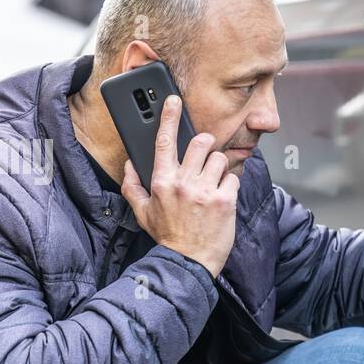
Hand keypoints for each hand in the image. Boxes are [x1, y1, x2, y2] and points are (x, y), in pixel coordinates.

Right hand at [120, 95, 238, 277]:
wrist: (188, 262)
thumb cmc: (168, 237)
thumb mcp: (142, 213)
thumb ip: (133, 186)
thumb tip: (130, 165)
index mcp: (162, 182)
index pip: (164, 141)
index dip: (169, 117)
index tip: (173, 100)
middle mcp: (183, 182)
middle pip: (200, 142)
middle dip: (206, 145)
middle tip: (204, 158)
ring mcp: (205, 191)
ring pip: (220, 158)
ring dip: (219, 167)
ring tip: (213, 183)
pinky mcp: (225, 201)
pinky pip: (234, 178)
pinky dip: (230, 185)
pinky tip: (223, 198)